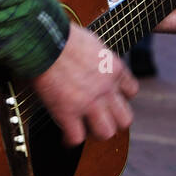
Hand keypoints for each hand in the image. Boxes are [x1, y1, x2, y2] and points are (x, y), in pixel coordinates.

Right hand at [31, 24, 138, 145]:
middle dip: (114, 121)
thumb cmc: (62, 34)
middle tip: (100, 118)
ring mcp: (88, 102)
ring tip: (84, 129)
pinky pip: (76, 138)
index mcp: (114, 68)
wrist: (44, 39)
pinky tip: (64, 138)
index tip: (109, 97)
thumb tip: (91, 62)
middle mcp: (106, 88)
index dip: (120, 96)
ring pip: (106, 133)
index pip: (132, 90)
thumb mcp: (92, 42)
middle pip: (125, 119)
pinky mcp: (67, 112)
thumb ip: (98, 58)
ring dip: (95, 133)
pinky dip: (70, 140)